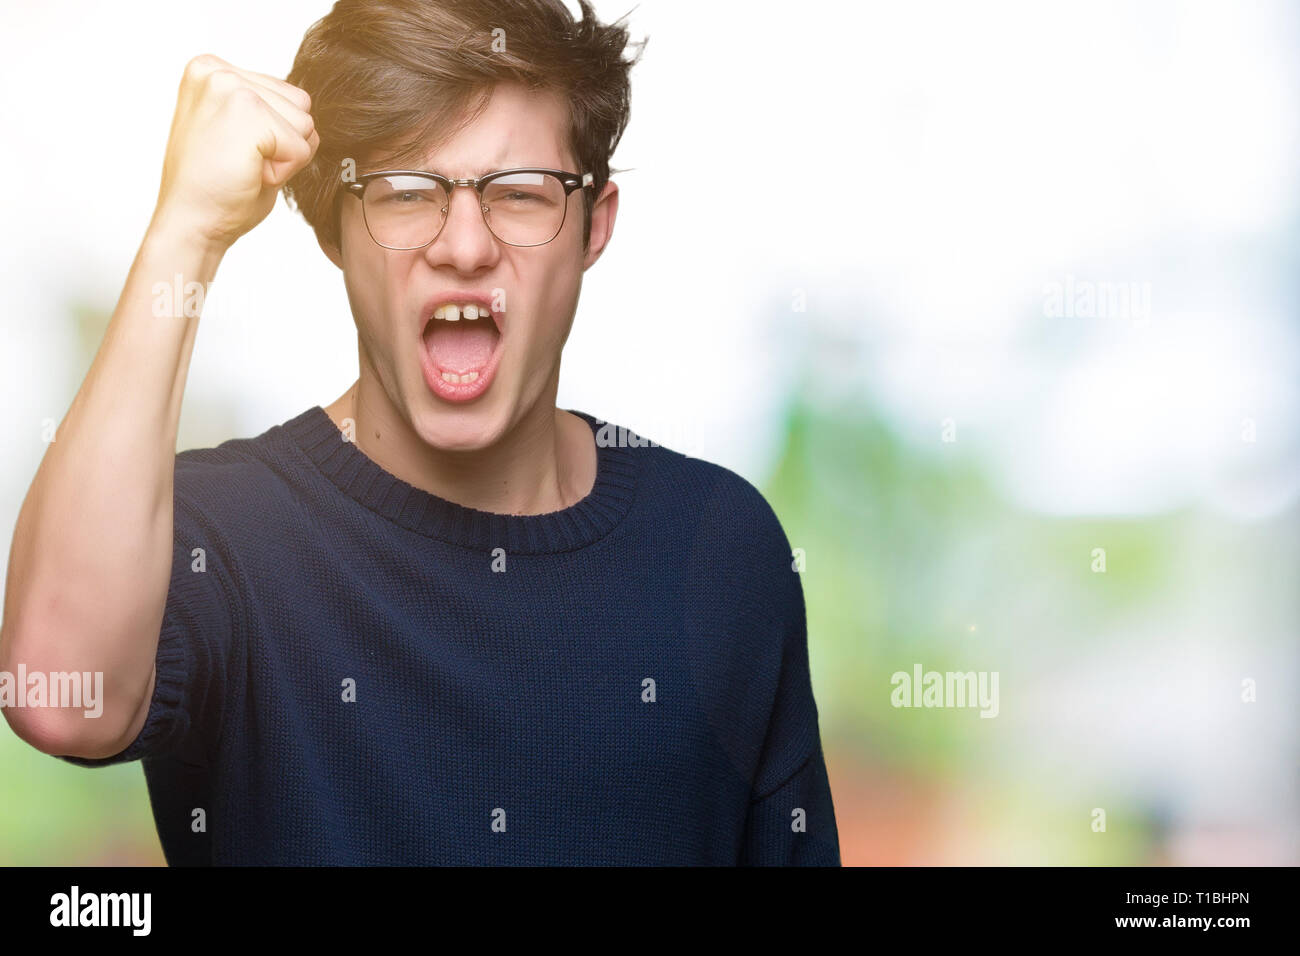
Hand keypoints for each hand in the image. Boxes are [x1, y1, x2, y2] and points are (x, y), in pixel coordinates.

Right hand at [151, 54, 318, 249]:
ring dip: (284, 157)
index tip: (233, 151)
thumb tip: (307, 108)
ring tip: (242, 166)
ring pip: (305, 125)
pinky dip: (283, 171)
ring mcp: (230, 85)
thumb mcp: (242, 136)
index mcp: (212, 70)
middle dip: (283, 144)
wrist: (191, 225)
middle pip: (301, 106)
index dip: (275, 136)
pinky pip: (301, 148)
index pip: (288, 96)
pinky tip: (247, 174)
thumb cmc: (216, 189)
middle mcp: (217, 69)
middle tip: (239, 162)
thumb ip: (268, 111)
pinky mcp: (246, 110)